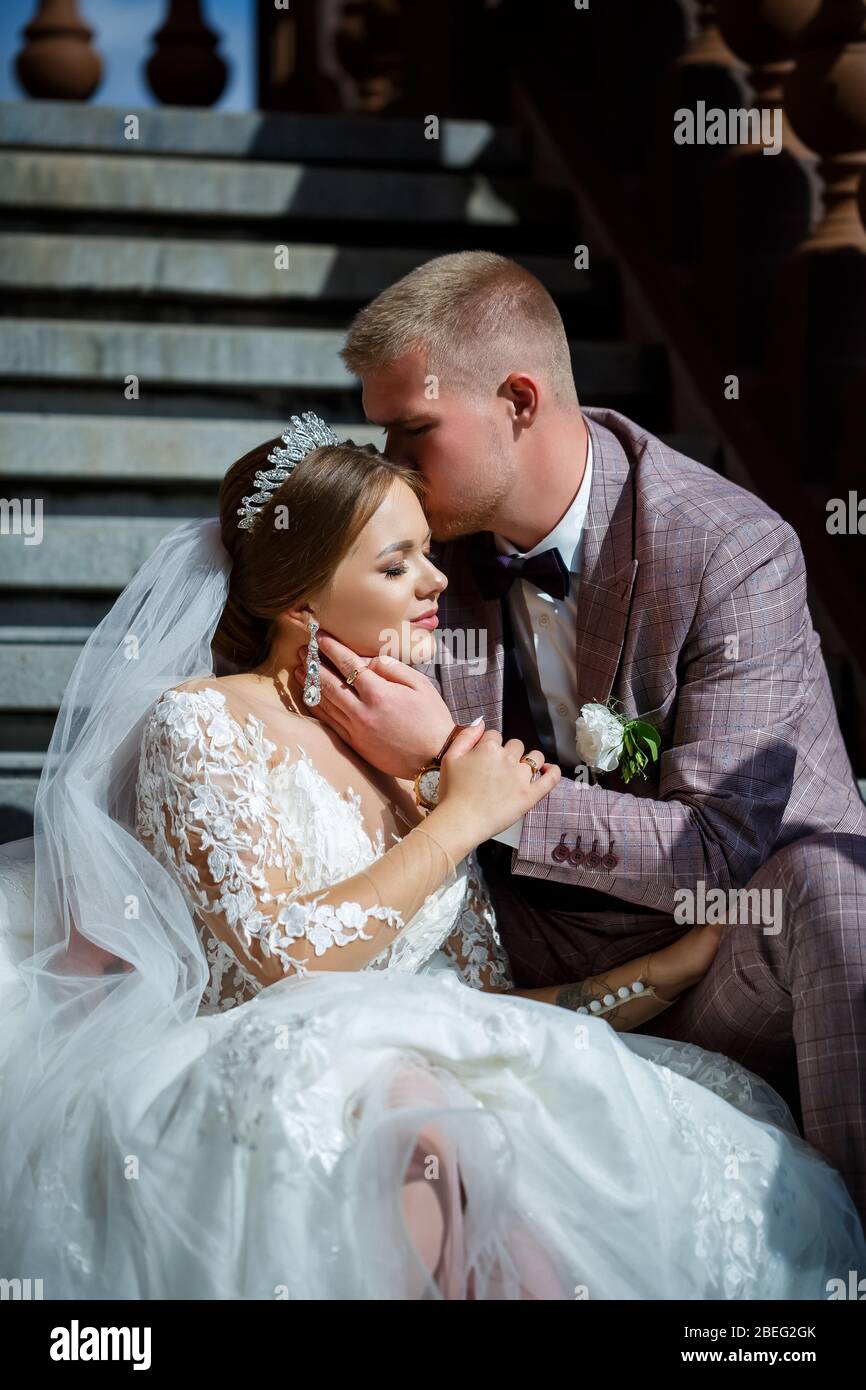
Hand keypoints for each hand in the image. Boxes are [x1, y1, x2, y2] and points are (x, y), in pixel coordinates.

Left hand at [293, 632, 454, 777]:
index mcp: (380, 693)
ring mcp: (356, 730)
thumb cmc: (432, 718)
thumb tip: (367, 662)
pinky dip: (317, 708)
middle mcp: (363, 711)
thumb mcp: (420, 685)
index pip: (349, 665)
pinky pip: (329, 722)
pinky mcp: (354, 744)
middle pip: (330, 683)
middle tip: (302, 650)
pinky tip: (310, 697)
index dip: (332, 648)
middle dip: (314, 664)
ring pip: (325, 703)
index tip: (319, 636)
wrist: (435, 757)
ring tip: (299, 670)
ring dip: (310, 684)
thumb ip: (392, 668)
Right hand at [435, 723, 559, 845]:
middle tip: (498, 769)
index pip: (495, 735)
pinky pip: (551, 779)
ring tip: (521, 770)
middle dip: (509, 752)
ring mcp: (521, 777)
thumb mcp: (450, 758)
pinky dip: (553, 772)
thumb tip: (480, 723)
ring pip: (535, 757)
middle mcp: (507, 759)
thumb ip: (466, 736)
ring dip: (530, 759)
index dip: (490, 745)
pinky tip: (549, 770)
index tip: (485, 757)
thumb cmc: (452, 793)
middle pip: (515, 744)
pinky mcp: (530, 795)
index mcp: (488, 748)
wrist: (461, 821)